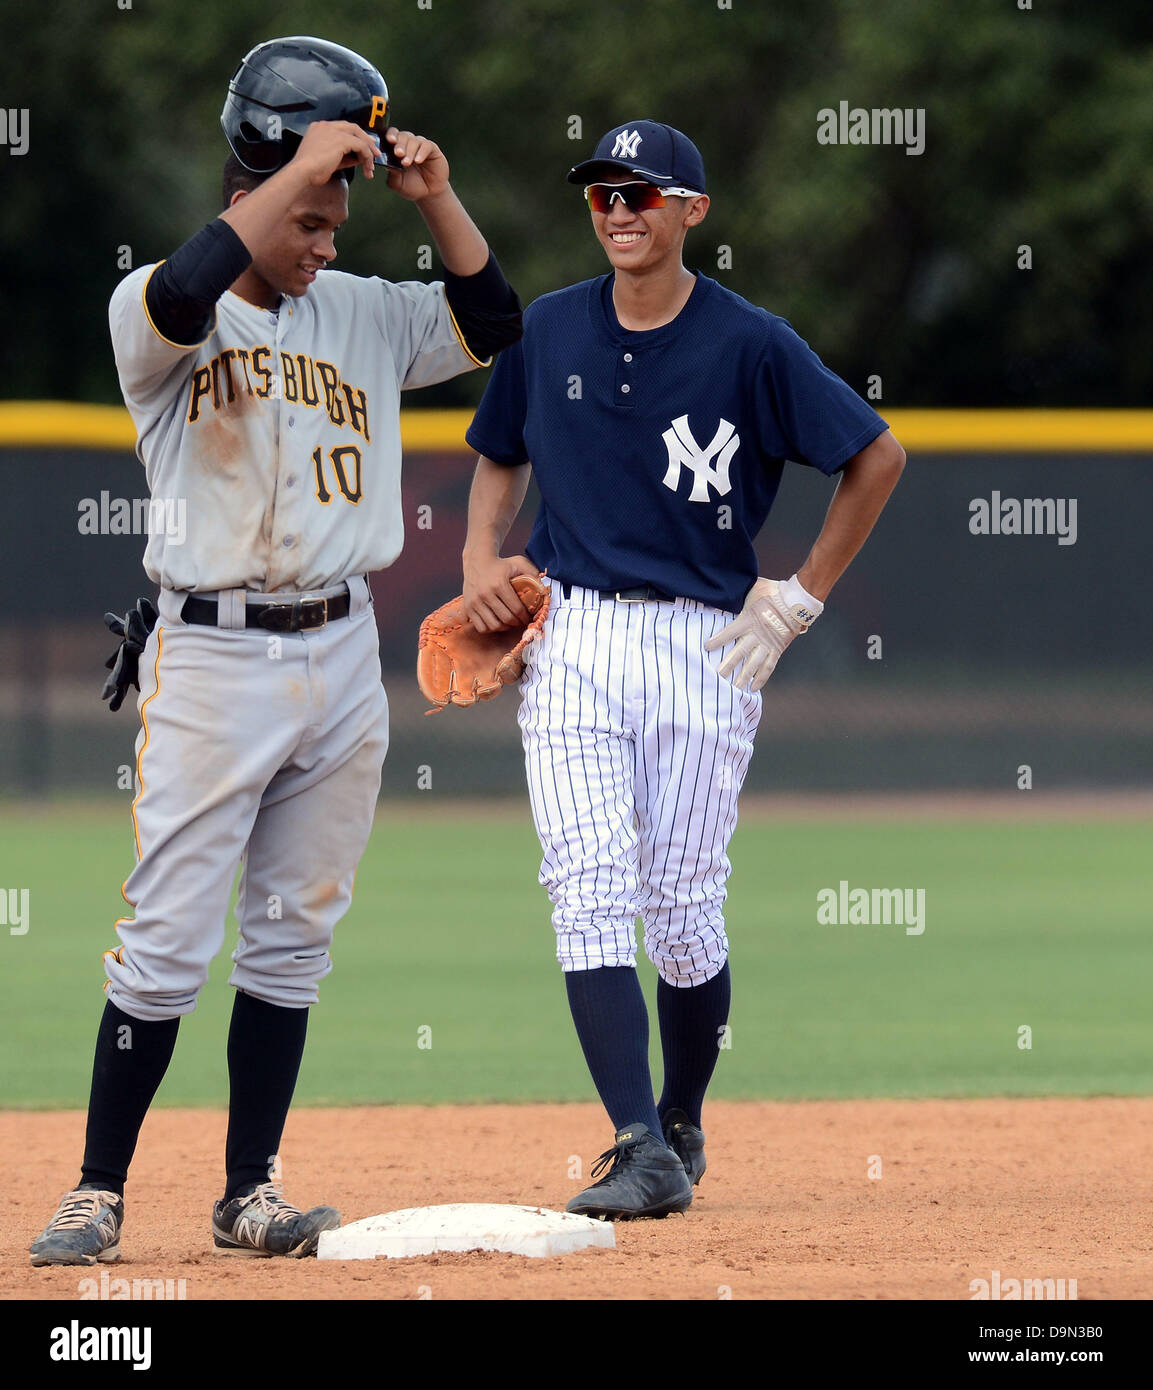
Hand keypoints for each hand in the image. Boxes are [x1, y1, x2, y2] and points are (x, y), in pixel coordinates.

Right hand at [291, 120, 380, 182]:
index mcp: (319, 128)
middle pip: (353, 127)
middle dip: (365, 140)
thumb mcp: (329, 161)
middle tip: (374, 152)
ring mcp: (333, 131)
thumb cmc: (310, 171)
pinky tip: (368, 166)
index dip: (355, 137)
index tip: (363, 147)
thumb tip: (359, 159)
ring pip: (358, 136)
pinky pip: (360, 145)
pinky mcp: (340, 140)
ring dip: (368, 150)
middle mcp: (326, 126)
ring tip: (372, 164)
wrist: (301, 172)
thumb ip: (344, 157)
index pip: (342, 128)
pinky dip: (366, 155)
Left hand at [383, 127, 449, 200]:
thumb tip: (387, 164)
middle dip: (399, 144)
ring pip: (413, 140)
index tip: (389, 140)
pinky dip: (421, 152)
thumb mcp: (398, 184)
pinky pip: (426, 145)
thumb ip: (392, 174)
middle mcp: (408, 144)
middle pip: (402, 136)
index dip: (390, 135)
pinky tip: (418, 161)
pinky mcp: (432, 149)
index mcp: (396, 149)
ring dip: (409, 151)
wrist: (429, 194)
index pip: (392, 135)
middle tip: (398, 154)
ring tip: (406, 163)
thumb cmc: (411, 187)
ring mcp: (420, 145)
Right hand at [462, 553, 540, 632]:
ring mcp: (474, 602)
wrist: (477, 560)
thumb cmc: (501, 564)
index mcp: (498, 584)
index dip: (525, 617)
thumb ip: (534, 574)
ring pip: (493, 626)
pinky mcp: (467, 607)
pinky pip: (480, 627)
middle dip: (516, 623)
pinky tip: (496, 622)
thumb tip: (545, 591)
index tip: (529, 618)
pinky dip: (490, 628)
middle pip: (505, 619)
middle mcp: (484, 594)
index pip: (516, 609)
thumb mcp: (519, 563)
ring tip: (509, 623)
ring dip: (504, 627)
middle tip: (521, 622)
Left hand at [704, 577, 820, 690]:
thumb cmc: (774, 591)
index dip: (718, 640)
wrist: (797, 600)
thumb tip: (727, 589)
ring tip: (734, 689)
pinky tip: (753, 688)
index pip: (730, 632)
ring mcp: (768, 644)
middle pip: (740, 652)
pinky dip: (761, 678)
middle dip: (728, 665)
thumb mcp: (754, 589)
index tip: (707, 647)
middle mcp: (757, 634)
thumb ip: (741, 595)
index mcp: (749, 619)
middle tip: (717, 677)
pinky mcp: (778, 649)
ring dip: (743, 677)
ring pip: (753, 664)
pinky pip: (769, 666)